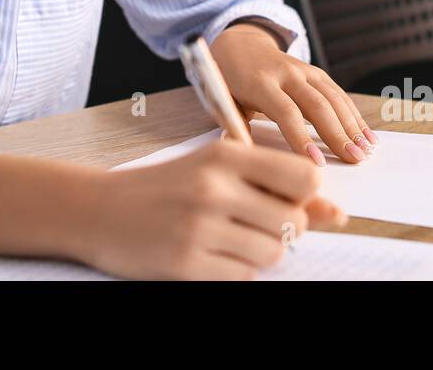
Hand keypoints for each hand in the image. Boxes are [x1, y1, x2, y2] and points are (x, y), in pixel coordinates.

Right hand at [85, 137, 336, 279]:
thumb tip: (336, 214)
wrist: (97, 209)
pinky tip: (211, 254)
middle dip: (282, 228)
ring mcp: (199, 227)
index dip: (306, 196)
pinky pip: (244, 277)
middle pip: (294, 221)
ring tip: (228, 238)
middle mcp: (214, 187)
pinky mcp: (186, 263)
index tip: (287, 200)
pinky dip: (236, 270)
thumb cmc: (164, 187)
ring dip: (260, 252)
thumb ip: (275, 186)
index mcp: (224, 155)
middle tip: (248, 221)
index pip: (304, 178)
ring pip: (274, 253)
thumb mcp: (215, 171)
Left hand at [210, 22, 379, 166]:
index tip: (317, 163)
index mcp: (260, 82)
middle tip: (354, 159)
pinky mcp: (315, 72)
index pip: (286, 112)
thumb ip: (238, 127)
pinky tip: (366, 134)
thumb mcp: (224, 103)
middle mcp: (285, 73)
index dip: (302, 138)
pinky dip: (354, 114)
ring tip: (366, 151)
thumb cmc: (229, 83)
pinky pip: (337, 94)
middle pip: (317, 105)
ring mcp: (303, 70)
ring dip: (352, 125)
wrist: (239, 46)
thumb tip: (250, 157)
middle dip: (337, 134)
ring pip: (332, 98)